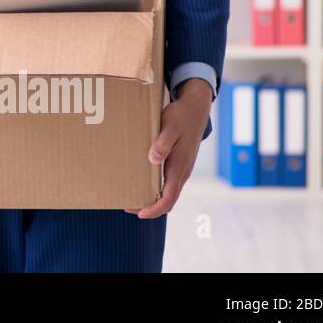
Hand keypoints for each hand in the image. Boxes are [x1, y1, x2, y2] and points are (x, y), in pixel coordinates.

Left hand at [125, 78, 212, 218]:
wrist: (195, 109)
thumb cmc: (180, 117)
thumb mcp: (170, 128)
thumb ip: (162, 144)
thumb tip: (153, 160)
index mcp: (180, 167)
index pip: (169, 198)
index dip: (155, 209)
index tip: (139, 213)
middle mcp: (182, 172)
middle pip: (168, 199)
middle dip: (150, 207)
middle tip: (128, 206)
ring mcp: (181, 168)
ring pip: (168, 192)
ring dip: (153, 198)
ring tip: (132, 196)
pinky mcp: (178, 163)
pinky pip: (168, 182)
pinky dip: (156, 188)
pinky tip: (142, 181)